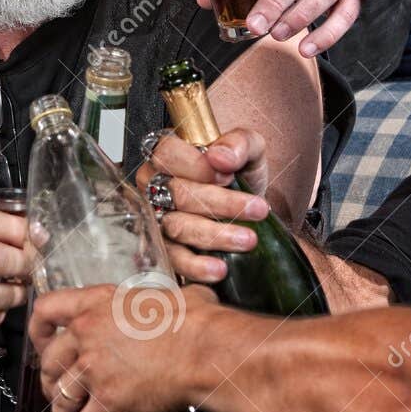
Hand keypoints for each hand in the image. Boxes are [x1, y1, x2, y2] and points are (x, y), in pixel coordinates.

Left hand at [30, 284, 218, 411]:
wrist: (205, 348)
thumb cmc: (195, 319)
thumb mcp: (167, 293)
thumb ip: (161, 298)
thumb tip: (186, 299)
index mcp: (96, 303)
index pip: (47, 309)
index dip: (38, 330)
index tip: (42, 342)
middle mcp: (87, 333)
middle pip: (50, 361)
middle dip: (51, 380)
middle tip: (60, 390)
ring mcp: (94, 367)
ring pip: (61, 397)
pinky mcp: (109, 399)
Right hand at [137, 126, 269, 284]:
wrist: (251, 215)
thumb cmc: (240, 178)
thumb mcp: (250, 152)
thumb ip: (239, 143)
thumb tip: (220, 157)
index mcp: (168, 155)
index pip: (167, 153)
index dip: (196, 166)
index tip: (228, 176)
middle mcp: (154, 186)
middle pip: (176, 192)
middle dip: (219, 202)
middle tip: (256, 209)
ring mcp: (156, 219)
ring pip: (177, 226)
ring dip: (215, 235)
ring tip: (248, 240)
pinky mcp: (166, 251)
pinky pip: (174, 260)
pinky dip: (196, 266)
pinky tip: (220, 268)